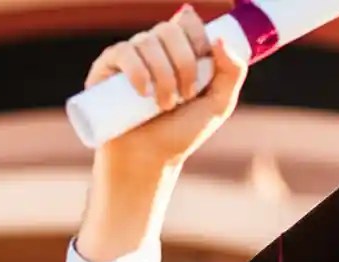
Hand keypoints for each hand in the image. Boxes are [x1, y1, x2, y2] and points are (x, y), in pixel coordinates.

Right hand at [85, 5, 247, 169]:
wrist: (148, 160)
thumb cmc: (181, 133)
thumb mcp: (218, 105)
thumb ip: (232, 72)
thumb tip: (219, 38)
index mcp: (179, 50)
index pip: (188, 23)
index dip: (198, 40)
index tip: (203, 70)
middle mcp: (153, 48)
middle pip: (170, 30)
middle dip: (184, 64)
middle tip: (185, 96)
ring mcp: (129, 57)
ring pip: (148, 42)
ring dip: (163, 75)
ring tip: (164, 105)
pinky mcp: (106, 69)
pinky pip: (123, 52)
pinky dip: (137, 69)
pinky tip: (143, 92)